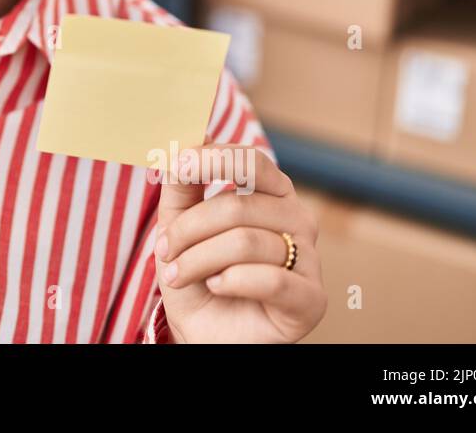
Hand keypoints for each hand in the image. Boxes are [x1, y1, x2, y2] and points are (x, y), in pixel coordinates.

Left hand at [152, 144, 324, 342]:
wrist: (204, 330)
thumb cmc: (197, 271)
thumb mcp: (178, 222)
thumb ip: (182, 184)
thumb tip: (183, 145)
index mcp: (273, 193)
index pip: (251, 162)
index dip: (213, 160)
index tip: (177, 165)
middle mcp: (297, 220)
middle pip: (237, 207)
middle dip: (188, 229)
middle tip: (164, 249)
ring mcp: (309, 259)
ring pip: (246, 243)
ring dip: (198, 260)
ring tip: (178, 274)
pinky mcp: (311, 299)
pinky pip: (271, 279)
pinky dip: (230, 282)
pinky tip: (216, 287)